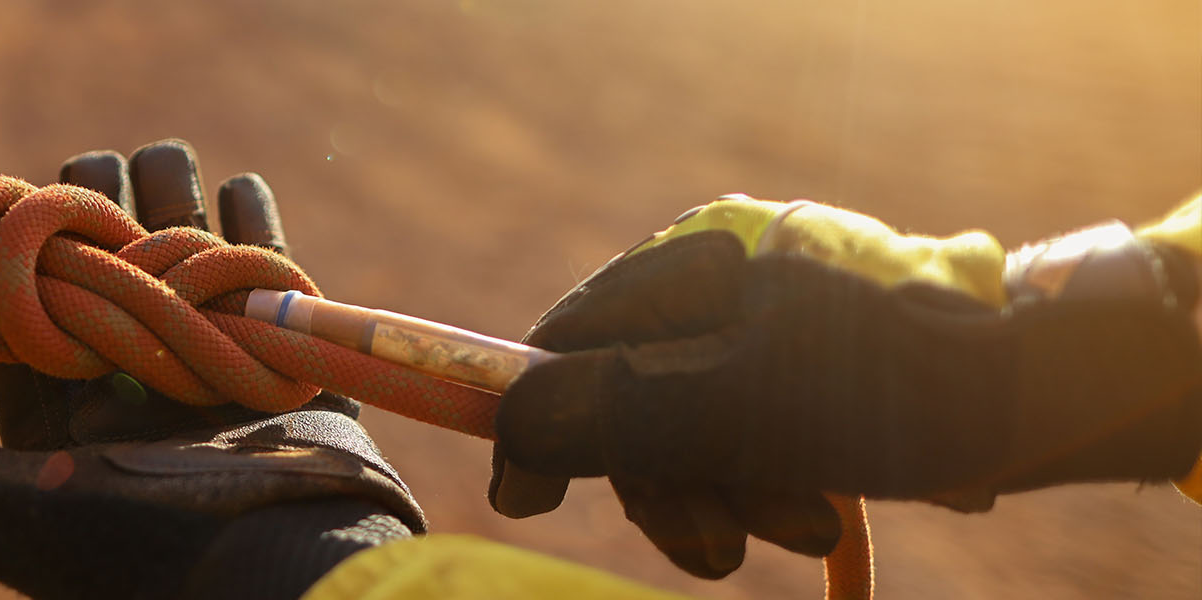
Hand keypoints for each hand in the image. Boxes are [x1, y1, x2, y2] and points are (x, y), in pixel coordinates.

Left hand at [0, 141, 422, 599]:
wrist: (279, 558)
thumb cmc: (134, 538)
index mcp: (61, 417)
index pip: (28, 303)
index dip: (21, 248)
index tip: (23, 202)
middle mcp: (134, 388)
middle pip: (106, 262)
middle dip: (99, 214)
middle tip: (101, 193)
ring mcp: (212, 365)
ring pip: (181, 249)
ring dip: (172, 203)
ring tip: (166, 178)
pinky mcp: (282, 354)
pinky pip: (264, 267)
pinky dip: (251, 227)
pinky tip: (236, 194)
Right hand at [489, 197, 1201, 577]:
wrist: (1056, 390)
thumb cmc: (897, 389)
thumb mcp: (739, 408)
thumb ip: (615, 415)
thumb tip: (512, 431)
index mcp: (698, 257)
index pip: (574, 337)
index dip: (544, 422)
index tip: (529, 501)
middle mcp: (726, 280)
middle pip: (635, 397)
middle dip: (676, 486)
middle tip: (719, 554)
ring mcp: (771, 323)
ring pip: (698, 429)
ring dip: (737, 498)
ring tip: (812, 529)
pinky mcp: (814, 371)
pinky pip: (754, 438)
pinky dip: (773, 487)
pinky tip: (823, 525)